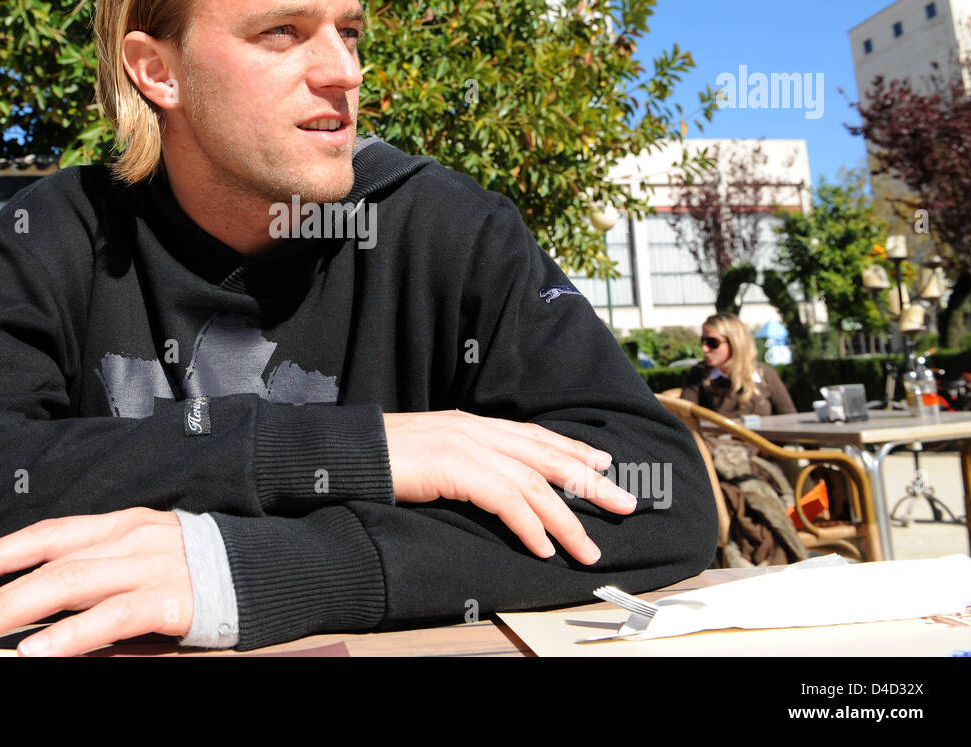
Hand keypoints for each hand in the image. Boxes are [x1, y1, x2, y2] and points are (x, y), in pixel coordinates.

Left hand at [0, 508, 193, 656]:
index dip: (1, 552)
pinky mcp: (171, 600)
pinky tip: (39, 652)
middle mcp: (131, 539)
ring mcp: (151, 567)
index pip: (50, 532)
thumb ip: (104, 566)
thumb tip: (48, 594)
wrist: (270, 570)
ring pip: (69, 584)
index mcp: (123, 524)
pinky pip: (111, 618)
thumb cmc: (204, 567)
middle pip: (48, 562)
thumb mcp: (149, 552)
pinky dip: (69, 635)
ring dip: (12, 611)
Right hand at [384, 410, 638, 565]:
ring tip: (587, 547)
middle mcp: (475, 430)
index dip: (570, 449)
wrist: (347, 453)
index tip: (601, 462)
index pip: (533, 436)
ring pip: (533, 483)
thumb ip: (461, 462)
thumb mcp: (430, 454)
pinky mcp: (454, 467)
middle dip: (588, 481)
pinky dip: (529, 525)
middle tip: (623, 502)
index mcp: (471, 424)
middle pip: (546, 455)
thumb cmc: (381, 458)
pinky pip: (505, 499)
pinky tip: (543, 546)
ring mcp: (465, 446)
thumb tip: (486, 483)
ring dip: (566, 518)